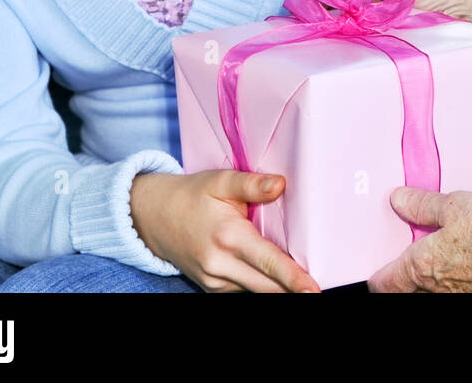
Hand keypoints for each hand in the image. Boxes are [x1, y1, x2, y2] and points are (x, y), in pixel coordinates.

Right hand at [130, 170, 319, 292]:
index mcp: (228, 237)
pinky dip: (261, 283)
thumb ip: (252, 184)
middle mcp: (220, 265)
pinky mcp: (212, 288)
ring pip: (257, 290)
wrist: (153, 217)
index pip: (269, 262)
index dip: (294, 279)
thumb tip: (281, 184)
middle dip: (293, 287)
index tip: (314, 290)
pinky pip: (245, 290)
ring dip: (278, 286)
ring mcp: (215, 281)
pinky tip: (273, 273)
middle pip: (267, 285)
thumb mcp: (221, 181)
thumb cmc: (191, 196)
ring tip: (301, 278)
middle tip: (318, 285)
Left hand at [366, 187, 471, 292]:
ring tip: (433, 259)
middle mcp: (435, 287)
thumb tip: (399, 200)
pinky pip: (454, 288)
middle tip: (401, 265)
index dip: (377, 278)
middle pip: (406, 291)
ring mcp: (457, 294)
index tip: (374, 274)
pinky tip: (460, 262)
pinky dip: (451, 278)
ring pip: (431, 290)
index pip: (386, 282)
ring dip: (428, 278)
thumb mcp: (452, 205)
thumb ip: (422, 204)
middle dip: (401, 280)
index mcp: (422, 265)